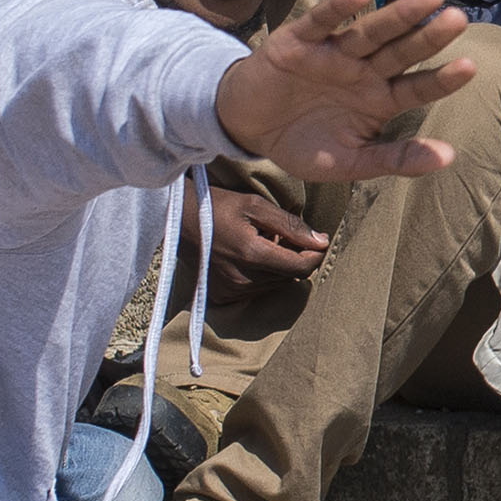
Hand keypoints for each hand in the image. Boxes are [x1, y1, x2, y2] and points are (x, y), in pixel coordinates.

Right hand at [193, 190, 328, 292]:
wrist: (178, 218)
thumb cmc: (217, 205)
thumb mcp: (255, 205)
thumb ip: (290, 225)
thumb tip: (322, 242)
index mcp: (252, 254)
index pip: (301, 267)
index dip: (315, 254)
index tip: (317, 240)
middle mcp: (243, 279)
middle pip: (290, 277)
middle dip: (294, 257)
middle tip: (282, 235)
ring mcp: (231, 290)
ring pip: (276, 284)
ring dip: (278, 266)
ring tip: (263, 243)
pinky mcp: (223, 295)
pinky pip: (257, 289)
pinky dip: (261, 275)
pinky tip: (249, 256)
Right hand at [215, 0, 476, 182]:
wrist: (248, 130)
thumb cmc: (303, 144)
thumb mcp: (350, 163)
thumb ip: (395, 158)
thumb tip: (449, 157)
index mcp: (378, 99)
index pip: (416, 87)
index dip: (441, 78)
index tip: (470, 66)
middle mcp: (362, 71)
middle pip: (400, 51)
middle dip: (428, 36)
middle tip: (457, 18)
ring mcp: (333, 53)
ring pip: (370, 31)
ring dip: (397, 15)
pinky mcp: (300, 41)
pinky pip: (322, 21)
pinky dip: (338, 8)